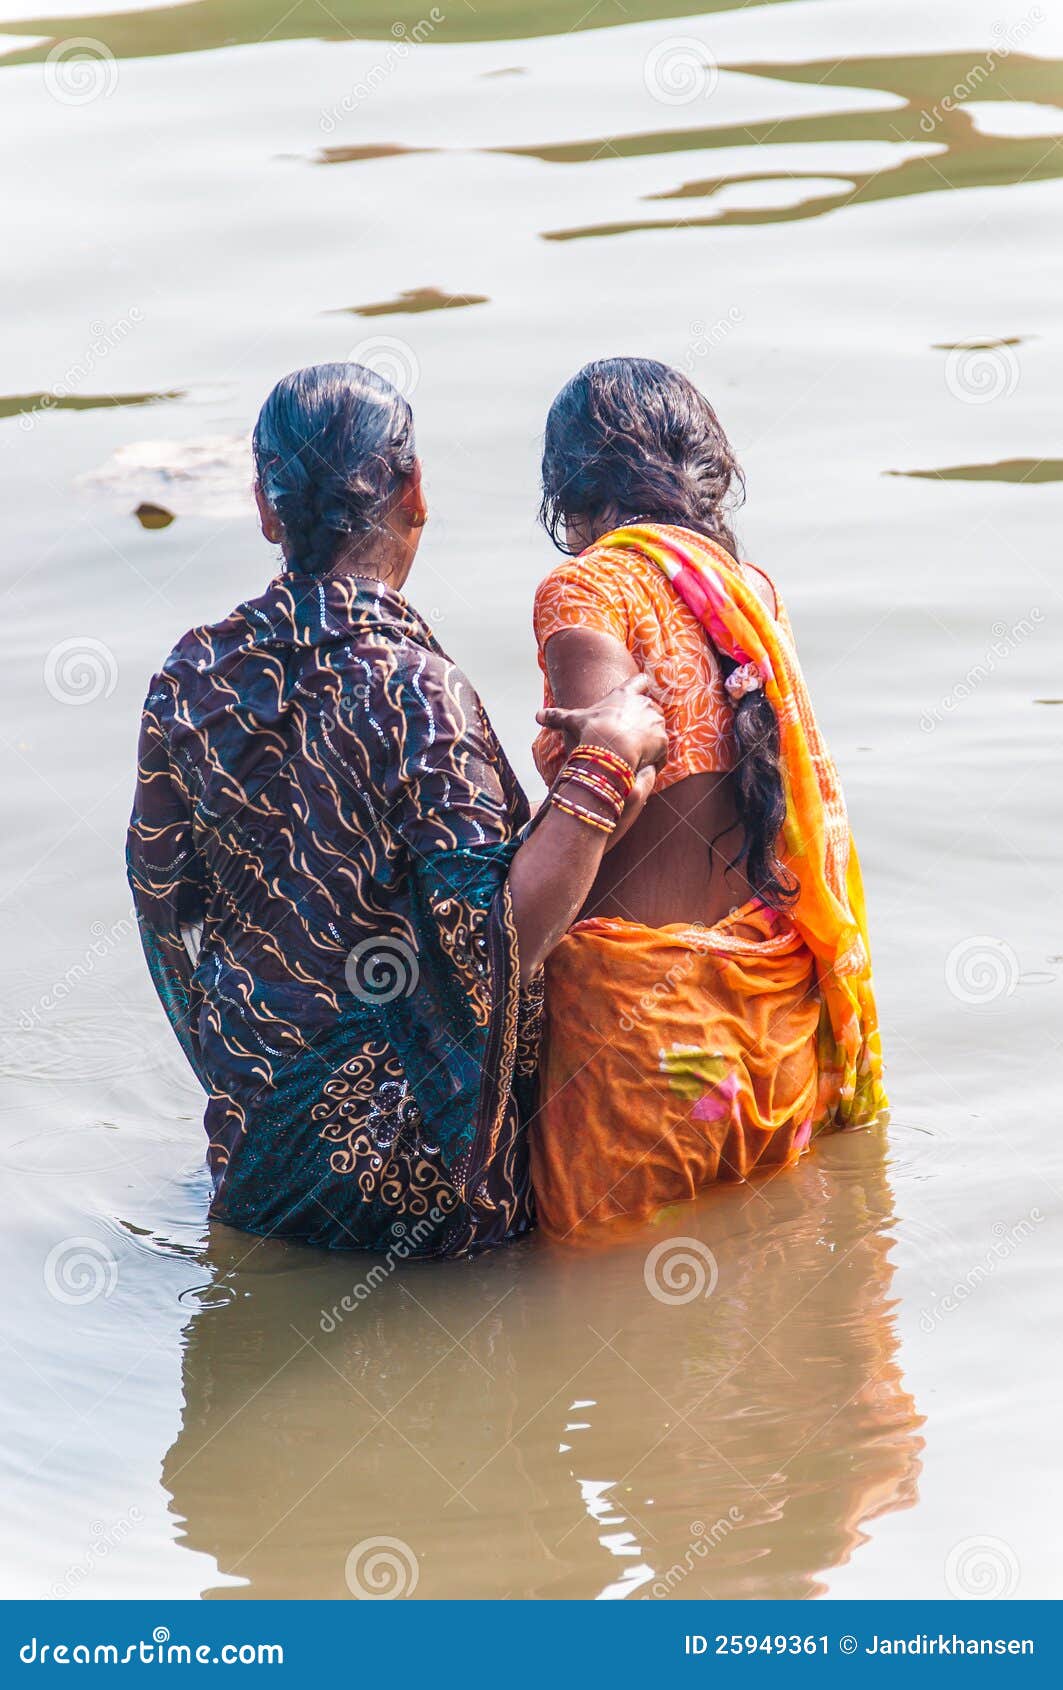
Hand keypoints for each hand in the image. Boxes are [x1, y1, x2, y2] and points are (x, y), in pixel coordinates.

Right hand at [536, 673, 666, 772]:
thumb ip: (557, 717)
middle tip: (631, 736)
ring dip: (650, 739)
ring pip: (657, 729)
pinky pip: (662, 750)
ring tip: (635, 754)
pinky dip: (655, 758)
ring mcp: (656, 721)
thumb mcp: (573, 721)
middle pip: (650, 708)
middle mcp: (644, 704)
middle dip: (644, 720)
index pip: (640, 681)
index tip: (644, 687)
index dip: (642, 684)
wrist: (611, 748)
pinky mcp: (663, 740)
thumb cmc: (591, 730)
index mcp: (625, 695)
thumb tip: (537, 716)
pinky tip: (642, 766)